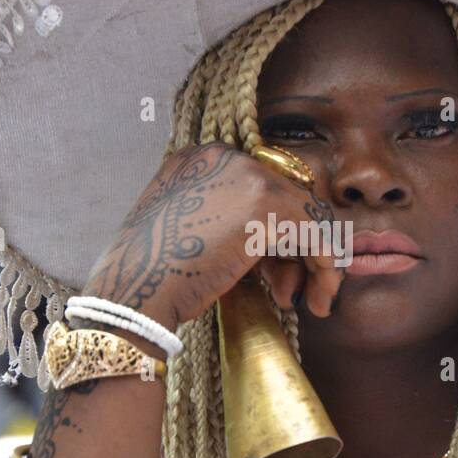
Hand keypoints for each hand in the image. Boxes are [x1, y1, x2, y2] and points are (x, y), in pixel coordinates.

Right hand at [82, 143, 344, 328]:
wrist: (132, 293)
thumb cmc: (149, 277)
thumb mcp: (184, 231)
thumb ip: (221, 220)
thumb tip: (270, 242)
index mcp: (200, 159)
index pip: (262, 186)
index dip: (275, 234)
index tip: (272, 273)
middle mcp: (225, 156)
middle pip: (287, 198)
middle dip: (293, 250)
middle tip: (288, 292)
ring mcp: (247, 175)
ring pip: (306, 214)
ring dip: (313, 262)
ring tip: (310, 301)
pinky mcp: (267, 203)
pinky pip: (317, 232)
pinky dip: (325, 267)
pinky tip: (319, 298)